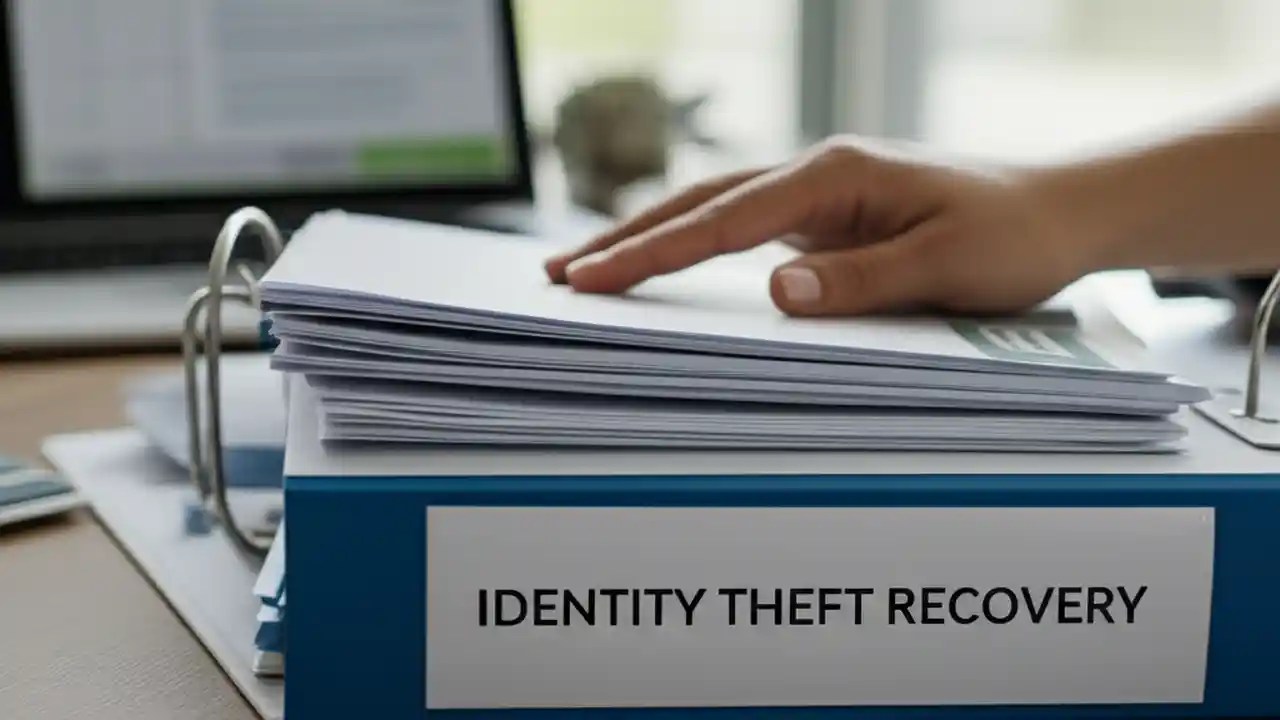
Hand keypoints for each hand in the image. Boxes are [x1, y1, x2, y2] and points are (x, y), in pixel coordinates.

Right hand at [544, 137, 1096, 316]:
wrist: (1057, 211)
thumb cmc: (1010, 235)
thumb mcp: (945, 265)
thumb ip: (859, 280)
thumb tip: (776, 294)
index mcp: (837, 174)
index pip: (723, 218)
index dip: (654, 251)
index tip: (594, 275)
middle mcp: (818, 176)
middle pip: (700, 202)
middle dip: (628, 238)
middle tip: (561, 272)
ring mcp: (819, 195)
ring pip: (714, 210)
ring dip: (653, 237)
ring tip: (591, 269)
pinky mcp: (826, 219)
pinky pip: (743, 230)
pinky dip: (694, 245)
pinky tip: (667, 264)